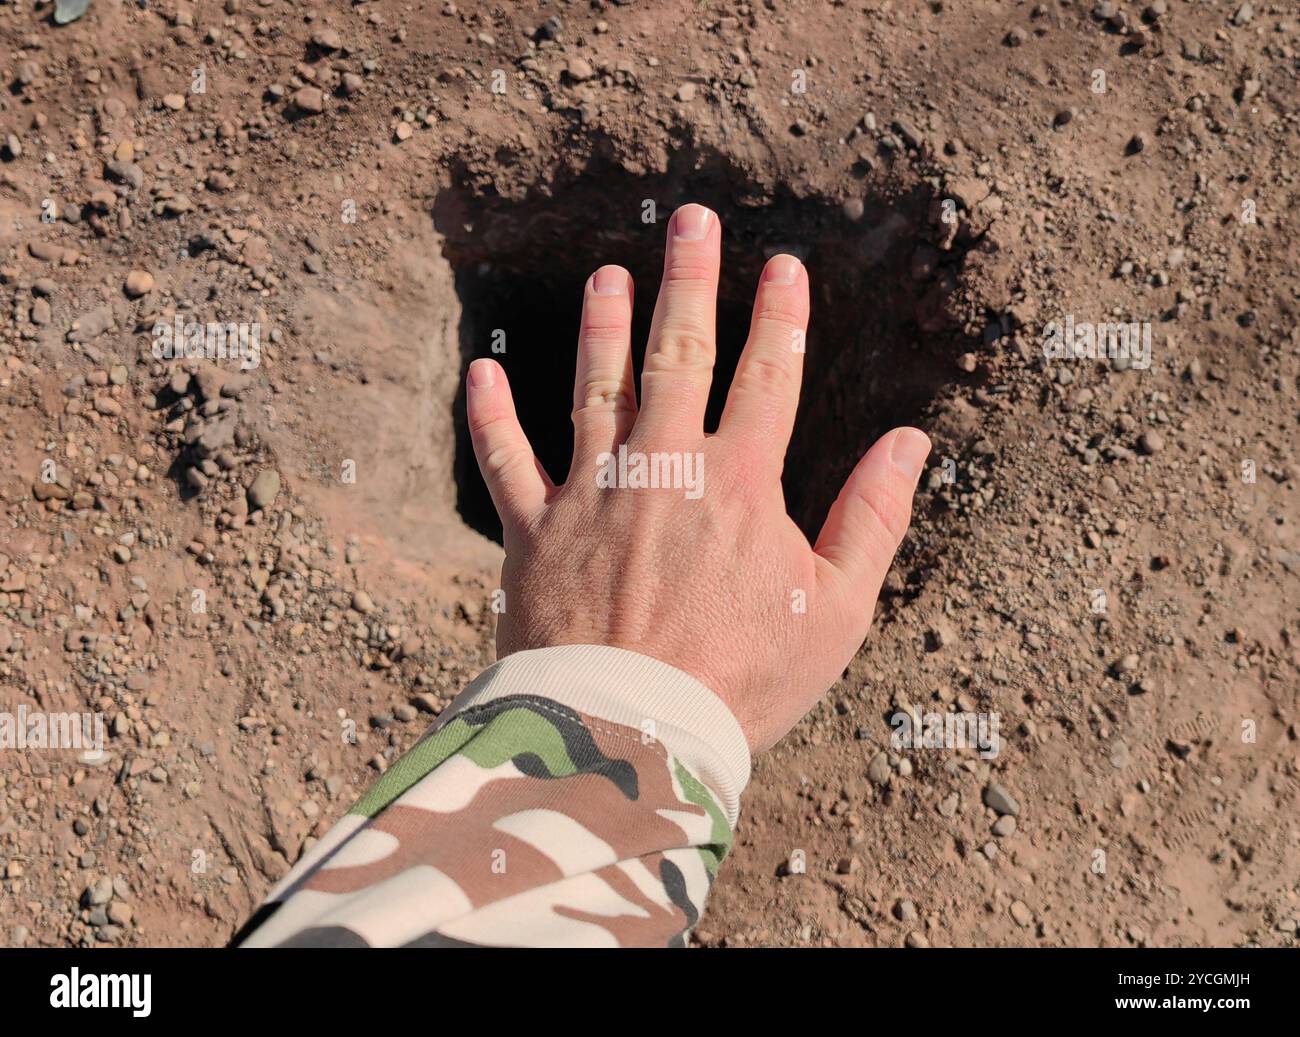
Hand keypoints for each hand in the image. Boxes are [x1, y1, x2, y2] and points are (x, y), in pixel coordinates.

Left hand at [465, 203, 929, 751]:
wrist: (635, 732)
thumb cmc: (744, 680)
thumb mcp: (838, 610)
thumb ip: (873, 520)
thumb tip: (910, 442)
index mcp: (740, 483)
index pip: (768, 376)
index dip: (780, 316)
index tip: (784, 266)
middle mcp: (663, 467)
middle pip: (680, 355)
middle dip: (689, 282)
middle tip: (691, 219)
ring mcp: (593, 494)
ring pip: (596, 388)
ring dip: (602, 327)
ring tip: (607, 276)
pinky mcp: (534, 532)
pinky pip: (505, 462)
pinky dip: (491, 417)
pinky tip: (482, 372)